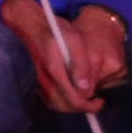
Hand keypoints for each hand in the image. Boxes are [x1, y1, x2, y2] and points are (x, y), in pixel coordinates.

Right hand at [1, 0, 108, 114]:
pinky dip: (62, 102)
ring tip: (84, 99)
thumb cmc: (55, 29)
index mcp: (55, 69)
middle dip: (82, 107)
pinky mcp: (36, 80)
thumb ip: (81, 64)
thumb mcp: (74, 39)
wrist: (31, 25)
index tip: (100, 99)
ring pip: (56, 105)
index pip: (74, 99)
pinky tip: (71, 94)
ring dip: (72, 106)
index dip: (89, 105)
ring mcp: (39, 81)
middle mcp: (45, 79)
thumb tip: (86, 88)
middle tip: (95, 102)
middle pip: (65, 106)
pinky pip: (50, 100)